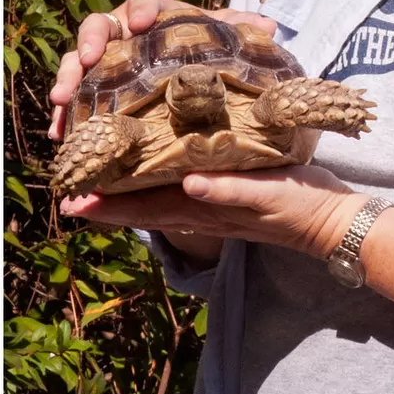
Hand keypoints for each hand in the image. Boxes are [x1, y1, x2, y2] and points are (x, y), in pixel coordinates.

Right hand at [48, 0, 277, 139]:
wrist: (194, 90)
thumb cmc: (208, 61)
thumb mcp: (226, 48)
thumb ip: (240, 35)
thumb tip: (265, 27)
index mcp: (156, 19)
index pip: (143, 5)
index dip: (140, 12)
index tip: (140, 25)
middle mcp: (123, 36)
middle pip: (98, 29)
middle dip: (88, 43)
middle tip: (87, 61)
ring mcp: (105, 65)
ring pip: (77, 63)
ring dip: (67, 80)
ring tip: (60, 102)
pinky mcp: (94, 93)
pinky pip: (74, 98)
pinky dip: (66, 114)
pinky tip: (61, 132)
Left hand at [60, 164, 367, 259]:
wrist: (326, 217)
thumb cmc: (296, 204)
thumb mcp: (265, 193)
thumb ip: (228, 189)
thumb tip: (189, 184)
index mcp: (198, 207)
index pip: (142, 208)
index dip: (107, 207)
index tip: (73, 205)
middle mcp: (193, 207)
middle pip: (137, 206)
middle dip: (102, 204)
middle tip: (67, 198)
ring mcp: (203, 202)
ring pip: (150, 200)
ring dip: (118, 196)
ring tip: (90, 189)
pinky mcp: (216, 190)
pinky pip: (171, 190)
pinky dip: (148, 185)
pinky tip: (139, 176)